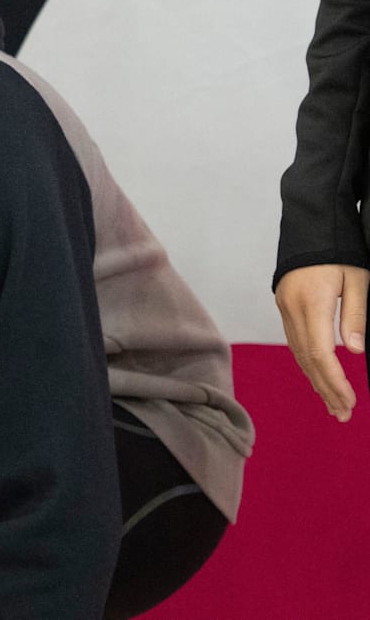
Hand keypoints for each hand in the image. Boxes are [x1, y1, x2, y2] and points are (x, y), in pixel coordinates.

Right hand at [275, 263, 367, 420]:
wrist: (309, 227)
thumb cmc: (338, 249)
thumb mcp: (358, 279)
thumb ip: (355, 315)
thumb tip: (354, 351)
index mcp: (311, 303)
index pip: (321, 353)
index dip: (334, 380)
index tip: (350, 401)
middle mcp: (292, 310)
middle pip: (306, 359)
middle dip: (325, 389)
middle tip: (343, 414)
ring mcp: (285, 309)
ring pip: (298, 354)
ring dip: (316, 380)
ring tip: (333, 404)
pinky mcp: (285, 307)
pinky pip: (295, 343)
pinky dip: (307, 364)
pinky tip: (318, 376)